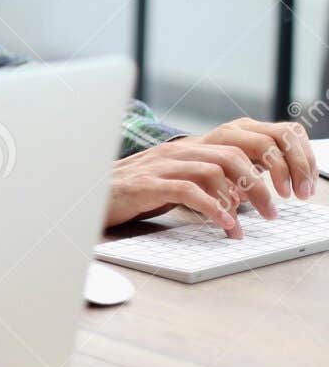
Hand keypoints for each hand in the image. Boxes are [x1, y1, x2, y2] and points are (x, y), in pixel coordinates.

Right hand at [105, 118, 316, 236]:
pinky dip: (212, 208)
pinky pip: (189, 190)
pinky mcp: (147, 183)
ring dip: (239, 200)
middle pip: (234, 156)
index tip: (279, 190)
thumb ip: (202, 181)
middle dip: (259, 185)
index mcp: (185, 148)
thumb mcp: (171, 181)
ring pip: (216, 170)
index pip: (237, 142)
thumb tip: (240, 196)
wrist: (87, 196)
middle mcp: (176, 150)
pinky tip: (222, 224)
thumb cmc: (130, 193)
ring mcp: (160, 165)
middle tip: (271, 212)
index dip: (264, 163)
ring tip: (244, 224)